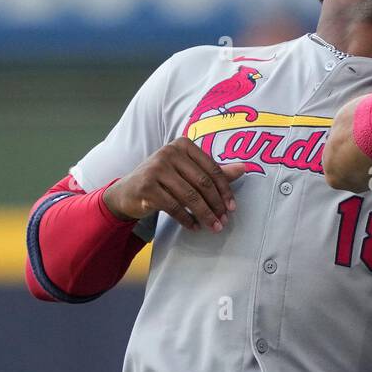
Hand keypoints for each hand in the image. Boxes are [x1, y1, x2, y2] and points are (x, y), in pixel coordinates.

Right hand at [103, 137, 245, 231]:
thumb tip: (244, 168)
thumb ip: (214, 171)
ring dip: (205, 214)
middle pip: (202, 182)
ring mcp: (156, 169)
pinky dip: (187, 219)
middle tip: (224, 221)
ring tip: (213, 226)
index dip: (225, 190)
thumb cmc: (163, 180)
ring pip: (189, 196)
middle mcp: (169, 152)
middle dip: (216, 204)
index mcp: (183, 145)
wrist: (127, 191)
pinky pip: (173, 207)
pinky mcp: (146, 187)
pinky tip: (194, 227)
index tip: (232, 207)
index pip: (212, 169)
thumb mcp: (188, 171)